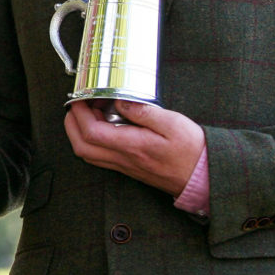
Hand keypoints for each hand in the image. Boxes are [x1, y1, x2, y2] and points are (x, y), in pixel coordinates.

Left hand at [63, 99, 204, 195]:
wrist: (202, 177)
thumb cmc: (191, 150)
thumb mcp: (172, 122)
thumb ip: (143, 111)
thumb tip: (119, 101)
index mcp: (132, 146)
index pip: (91, 133)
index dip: (79, 114)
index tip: (80, 97)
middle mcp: (123, 159)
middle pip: (81, 147)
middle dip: (72, 123)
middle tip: (78, 104)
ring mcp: (124, 165)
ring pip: (88, 154)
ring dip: (79, 132)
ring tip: (90, 111)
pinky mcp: (128, 167)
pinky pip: (99, 157)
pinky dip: (91, 140)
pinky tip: (104, 125)